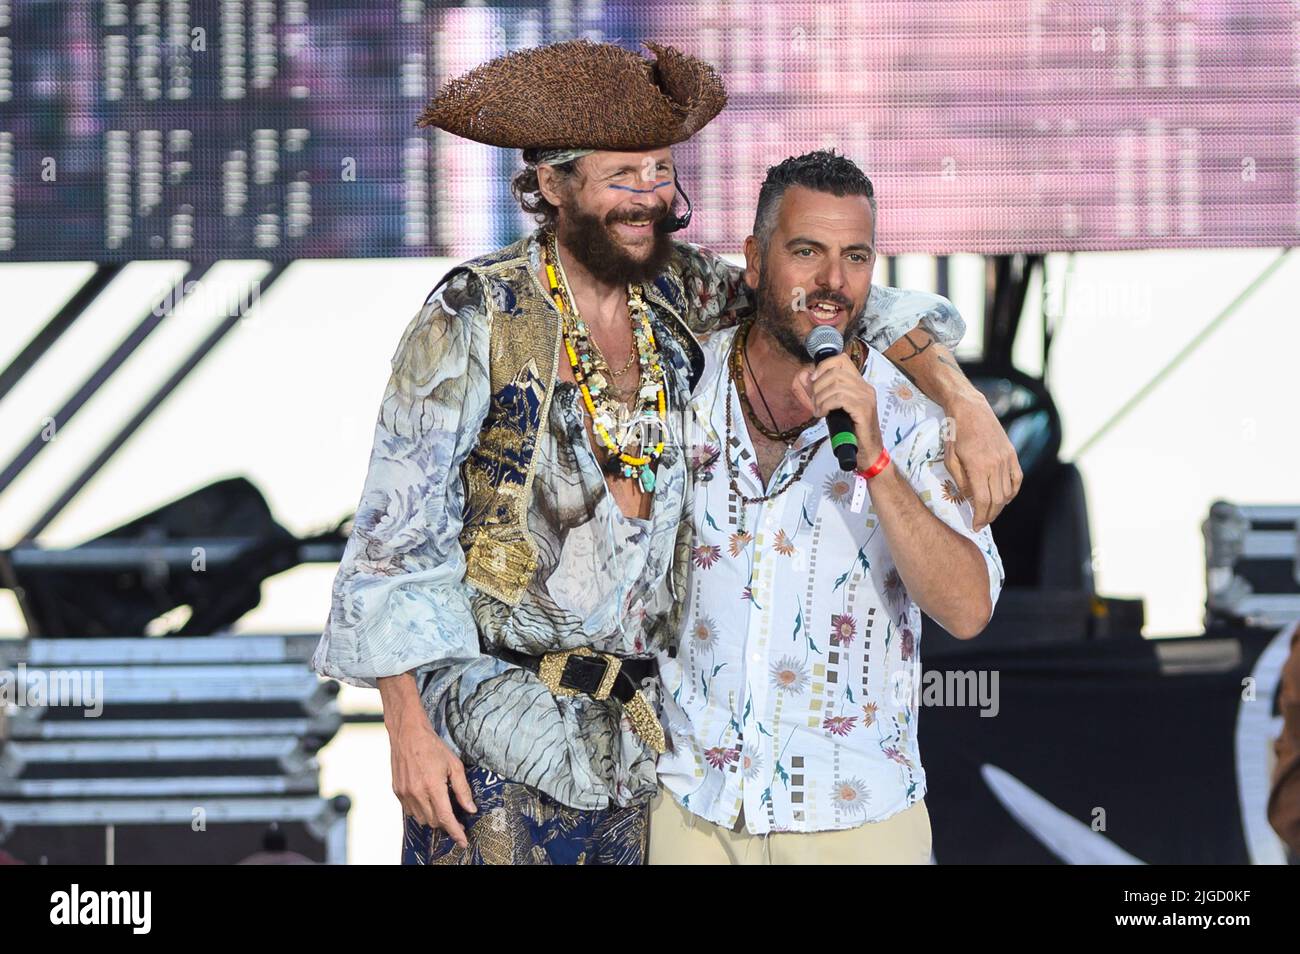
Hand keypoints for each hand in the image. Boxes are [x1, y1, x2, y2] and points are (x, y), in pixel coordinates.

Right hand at [387, 700, 476, 847]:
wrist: (407, 734)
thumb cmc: (432, 746)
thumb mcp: (454, 765)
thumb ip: (463, 789)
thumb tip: (470, 808)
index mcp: (433, 786)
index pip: (445, 817)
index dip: (455, 832)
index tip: (463, 841)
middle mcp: (416, 793)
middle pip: (434, 821)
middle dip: (446, 823)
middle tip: (457, 818)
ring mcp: (405, 794)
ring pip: (421, 819)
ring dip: (433, 818)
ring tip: (442, 806)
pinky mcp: (397, 792)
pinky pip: (410, 811)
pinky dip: (421, 811)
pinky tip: (428, 800)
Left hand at [793, 355, 883, 464]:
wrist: (868, 451)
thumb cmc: (851, 431)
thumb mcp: (833, 408)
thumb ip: (818, 393)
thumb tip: (803, 376)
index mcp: (859, 384)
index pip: (841, 360)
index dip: (823, 366)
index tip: (813, 380)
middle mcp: (865, 388)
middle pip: (835, 372)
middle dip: (818, 386)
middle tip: (815, 402)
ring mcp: (866, 398)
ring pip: (836, 385)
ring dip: (820, 398)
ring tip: (818, 410)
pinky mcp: (863, 409)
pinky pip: (840, 399)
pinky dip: (826, 405)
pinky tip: (823, 414)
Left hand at [944, 391, 1022, 529]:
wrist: (970, 409)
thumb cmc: (955, 434)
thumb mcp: (950, 459)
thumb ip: (960, 481)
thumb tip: (970, 499)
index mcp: (978, 467)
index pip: (982, 500)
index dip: (979, 517)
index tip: (975, 526)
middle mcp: (995, 465)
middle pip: (996, 500)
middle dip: (989, 515)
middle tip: (981, 523)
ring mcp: (1006, 459)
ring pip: (1007, 492)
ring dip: (999, 506)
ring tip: (989, 512)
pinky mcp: (1012, 454)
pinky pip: (1017, 479)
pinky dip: (1012, 492)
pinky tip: (1004, 499)